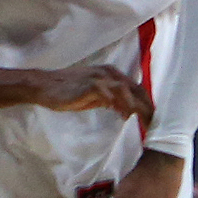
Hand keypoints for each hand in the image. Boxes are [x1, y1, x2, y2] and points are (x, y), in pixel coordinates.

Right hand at [31, 63, 151, 118]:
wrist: (45, 86)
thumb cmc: (68, 92)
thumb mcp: (94, 95)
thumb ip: (110, 99)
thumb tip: (126, 109)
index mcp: (112, 74)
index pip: (136, 88)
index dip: (146, 104)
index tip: (152, 119)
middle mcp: (109, 72)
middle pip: (135, 89)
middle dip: (146, 107)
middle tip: (152, 124)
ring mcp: (99, 77)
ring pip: (126, 90)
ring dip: (135, 107)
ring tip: (140, 122)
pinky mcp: (90, 84)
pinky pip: (110, 94)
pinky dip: (119, 104)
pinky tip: (123, 116)